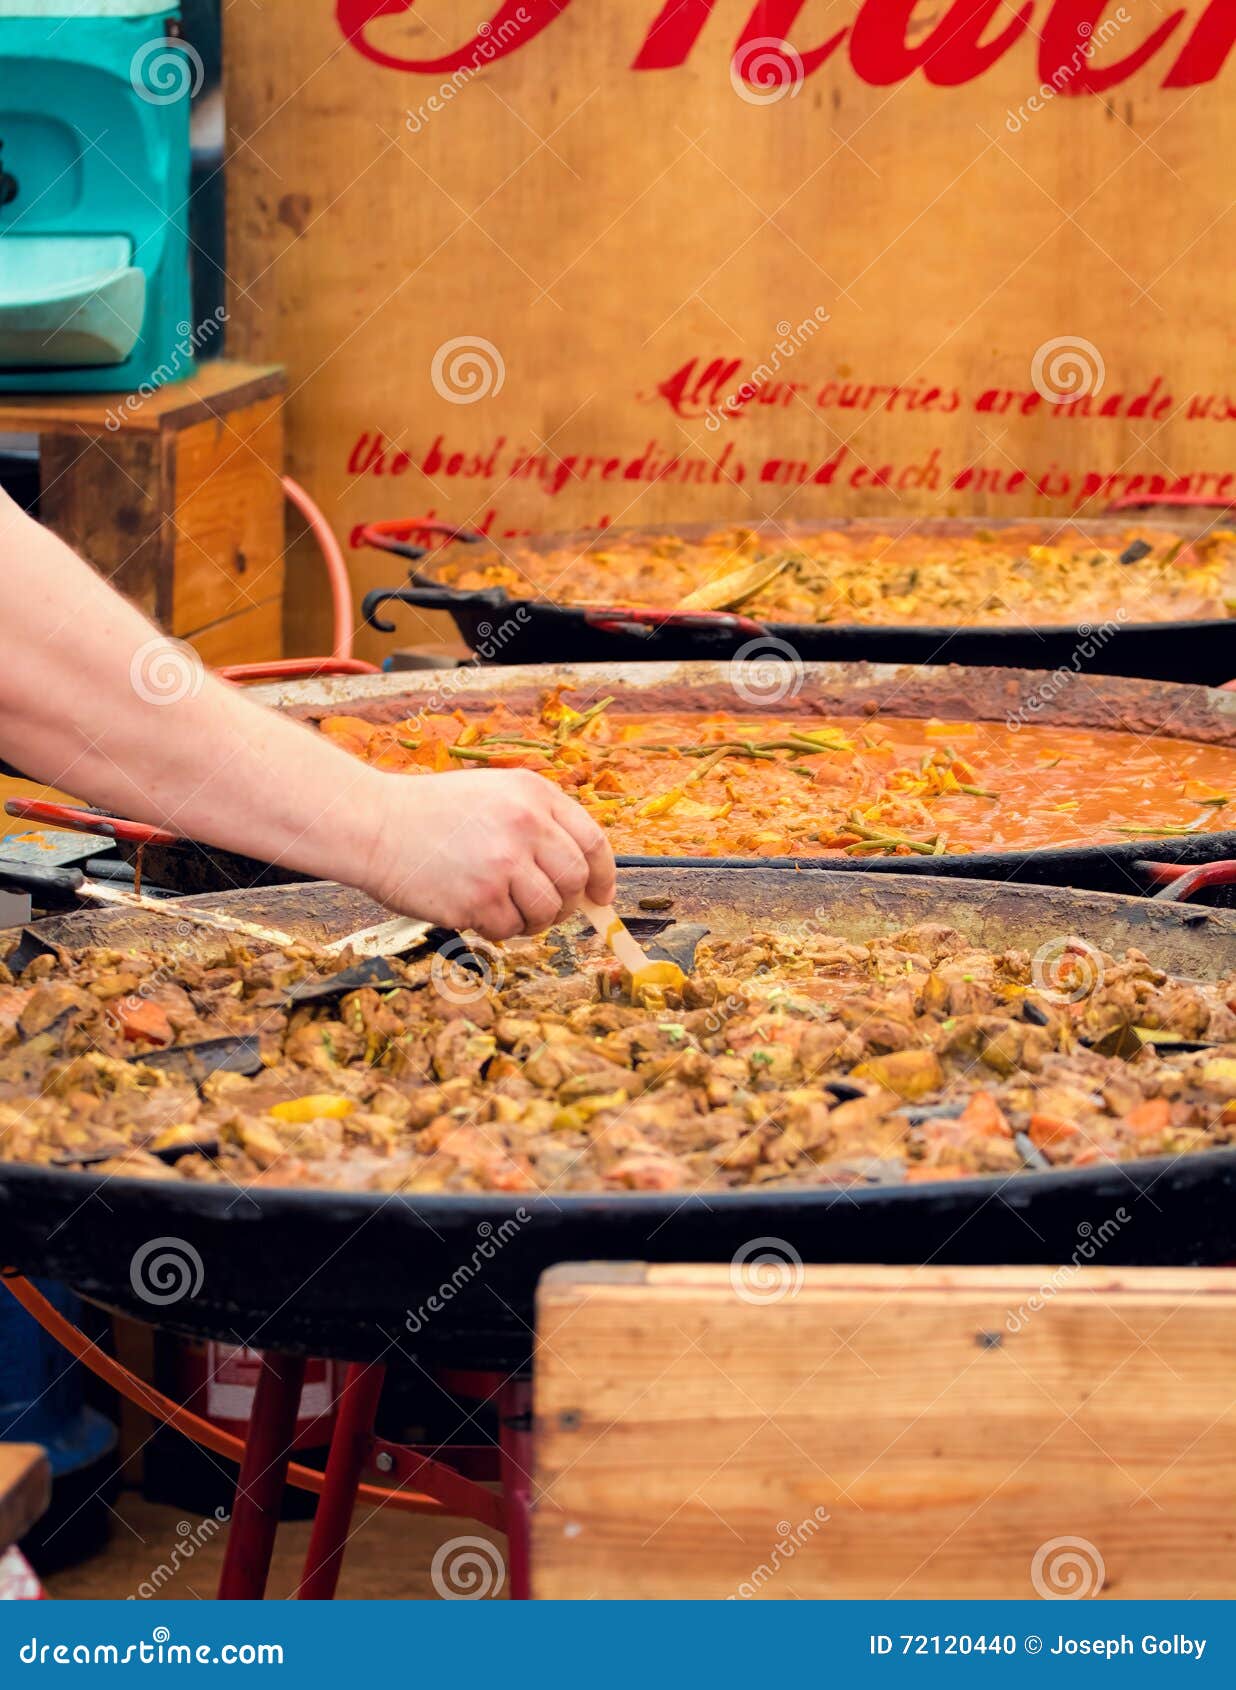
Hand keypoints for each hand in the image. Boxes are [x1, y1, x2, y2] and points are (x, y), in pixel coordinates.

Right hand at [364, 770, 615, 939]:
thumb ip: (537, 825)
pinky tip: (473, 910)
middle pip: (574, 881)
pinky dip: (497, 928)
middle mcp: (525, 824)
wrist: (374, 824)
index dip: (602, 875)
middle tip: (539, 908)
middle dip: (563, 903)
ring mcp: (503, 863)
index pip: (592, 841)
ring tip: (501, 908)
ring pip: (546, 910)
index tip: (600, 896)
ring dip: (531, 920)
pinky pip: (510, 928)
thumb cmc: (432, 814)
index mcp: (533, 794)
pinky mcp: (479, 898)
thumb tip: (581, 881)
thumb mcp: (493, 795)